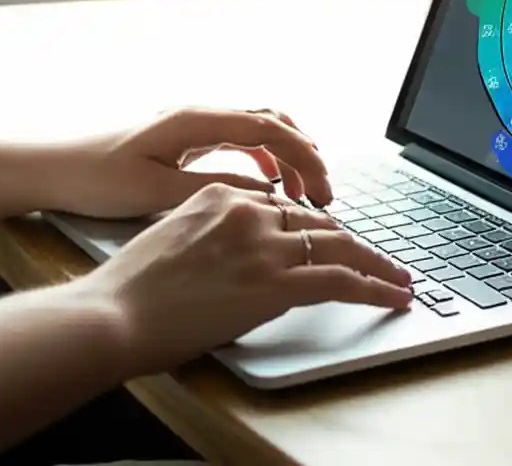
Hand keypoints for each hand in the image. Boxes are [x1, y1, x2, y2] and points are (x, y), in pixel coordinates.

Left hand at [44, 106, 333, 218]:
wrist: (49, 167)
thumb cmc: (94, 178)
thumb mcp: (157, 193)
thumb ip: (215, 190)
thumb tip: (266, 196)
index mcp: (195, 121)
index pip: (269, 129)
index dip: (304, 158)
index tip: (322, 189)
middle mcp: (199, 115)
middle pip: (273, 122)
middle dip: (306, 156)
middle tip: (323, 194)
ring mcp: (193, 125)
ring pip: (260, 129)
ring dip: (288, 157)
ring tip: (302, 193)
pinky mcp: (186, 139)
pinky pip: (241, 141)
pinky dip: (265, 160)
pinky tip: (269, 187)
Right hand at [78, 183, 412, 374]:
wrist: (112, 315)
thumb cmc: (127, 291)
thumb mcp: (169, 238)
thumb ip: (209, 234)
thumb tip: (232, 255)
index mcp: (222, 196)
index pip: (286, 207)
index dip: (316, 227)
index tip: (333, 239)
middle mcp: (250, 213)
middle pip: (321, 223)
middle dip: (357, 243)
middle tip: (380, 259)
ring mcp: (266, 246)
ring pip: (342, 247)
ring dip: (379, 265)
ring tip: (400, 279)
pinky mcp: (277, 283)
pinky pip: (342, 280)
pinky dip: (376, 288)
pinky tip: (393, 296)